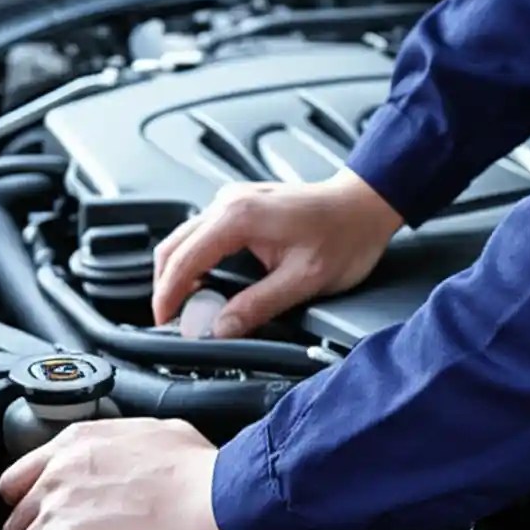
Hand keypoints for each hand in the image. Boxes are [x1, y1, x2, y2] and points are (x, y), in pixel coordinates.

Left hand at [0, 418, 258, 529]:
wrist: (221, 504)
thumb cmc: (203, 473)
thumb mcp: (159, 435)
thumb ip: (125, 447)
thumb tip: (129, 459)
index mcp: (78, 444)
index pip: (20, 477)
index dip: (33, 501)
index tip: (47, 515)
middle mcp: (59, 476)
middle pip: (16, 519)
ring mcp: (57, 516)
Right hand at [153, 169, 403, 337]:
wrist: (365, 205)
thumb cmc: (345, 235)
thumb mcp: (303, 281)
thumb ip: (257, 307)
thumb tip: (220, 328)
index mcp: (237, 217)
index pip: (183, 260)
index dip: (168, 296)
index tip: (164, 322)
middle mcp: (229, 202)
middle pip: (174, 246)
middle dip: (168, 286)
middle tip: (174, 321)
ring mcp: (233, 200)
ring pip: (186, 239)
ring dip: (181, 273)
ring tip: (192, 307)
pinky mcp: (241, 205)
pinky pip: (204, 233)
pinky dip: (197, 260)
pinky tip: (209, 283)